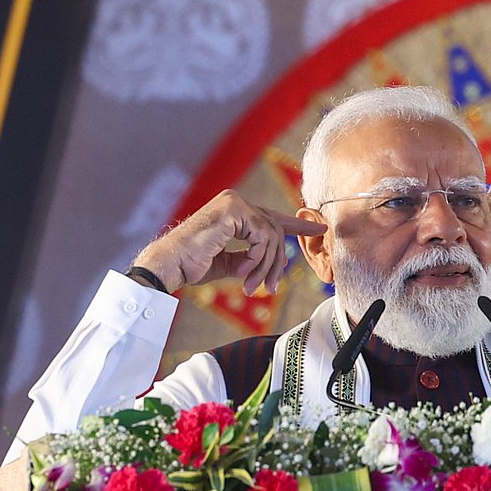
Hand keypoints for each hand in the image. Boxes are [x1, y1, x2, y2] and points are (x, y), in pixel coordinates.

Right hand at [130, 190, 324, 294]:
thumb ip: (250, 258)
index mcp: (234, 212)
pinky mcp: (234, 209)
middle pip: (277, 231)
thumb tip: (271, 265)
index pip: (272, 218)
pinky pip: (263, 237)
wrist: (170, 266)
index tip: (320, 229)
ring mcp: (235, 202)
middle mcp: (236, 202)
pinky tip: (243, 272)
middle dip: (277, 263)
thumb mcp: (230, 263)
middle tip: (271, 287)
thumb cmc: (192, 265)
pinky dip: (257, 259)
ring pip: (273, 236)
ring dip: (266, 266)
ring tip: (253, 285)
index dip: (298, 225)